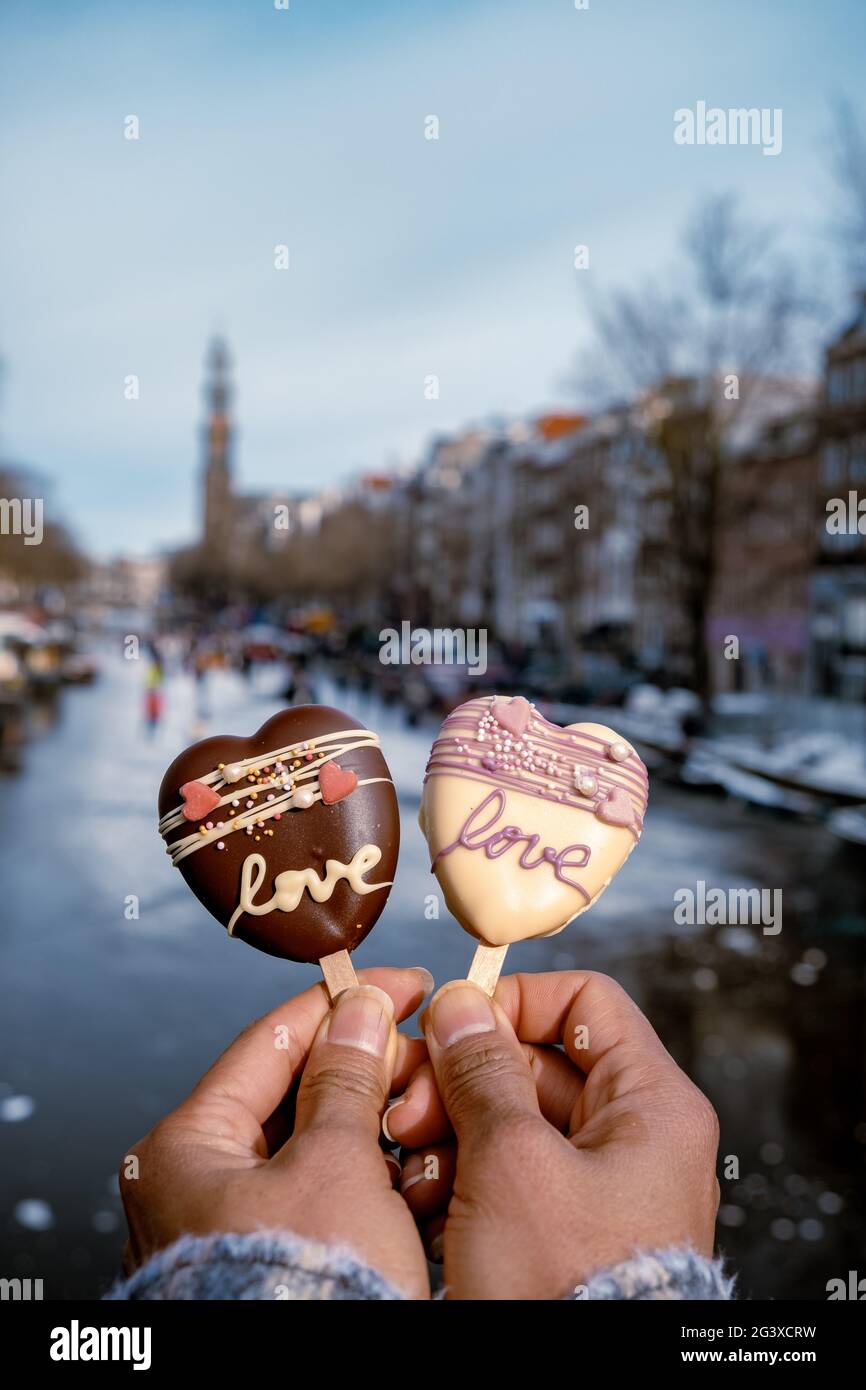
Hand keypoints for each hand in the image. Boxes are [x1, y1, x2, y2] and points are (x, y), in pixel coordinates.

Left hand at [120, 967, 432, 1298]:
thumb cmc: (296, 1291)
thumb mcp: (333, 1164)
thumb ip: (348, 1077)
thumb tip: (358, 1010)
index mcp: (188, 1145)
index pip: (271, 1041)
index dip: (341, 1004)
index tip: (398, 985)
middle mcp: (196, 1185)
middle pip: (295, 1096)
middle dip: (368, 1077)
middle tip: (427, 1060)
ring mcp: (232, 1230)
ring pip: (317, 1151)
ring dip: (378, 1132)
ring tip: (431, 1123)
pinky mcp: (270, 1266)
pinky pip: (325, 1202)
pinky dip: (370, 1185)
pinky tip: (418, 1178)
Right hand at [386, 971, 719, 1299]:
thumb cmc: (571, 1290)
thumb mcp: (513, 1161)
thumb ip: (481, 1071)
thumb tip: (460, 1005)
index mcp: (649, 1105)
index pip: (585, 1003)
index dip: (514, 1002)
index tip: (452, 1023)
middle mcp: (631, 1141)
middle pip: (535, 1066)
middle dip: (461, 1081)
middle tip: (408, 1104)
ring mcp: (596, 1190)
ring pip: (510, 1125)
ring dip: (450, 1134)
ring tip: (411, 1161)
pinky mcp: (561, 1235)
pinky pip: (506, 1180)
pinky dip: (461, 1182)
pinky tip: (426, 1203)